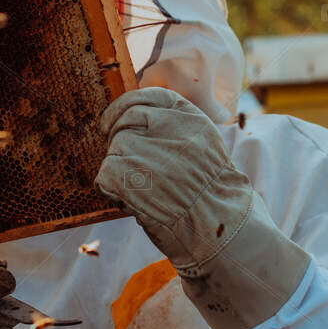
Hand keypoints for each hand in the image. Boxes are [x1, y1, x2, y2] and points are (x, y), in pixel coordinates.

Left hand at [94, 87, 310, 328]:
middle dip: (118, 141)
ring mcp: (149, 152)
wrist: (222, 232)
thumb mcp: (205, 150)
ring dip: (118, 171)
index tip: (113, 121)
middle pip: (125, 122)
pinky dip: (111, 191)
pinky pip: (105, 175)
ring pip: (113, 151)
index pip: (147, 96)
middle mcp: (171, 130)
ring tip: (140, 190)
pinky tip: (130, 202)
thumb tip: (134, 120)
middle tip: (126, 165)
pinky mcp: (131, 178)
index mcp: (191, 119)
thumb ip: (175, 132)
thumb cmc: (214, 197)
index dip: (123, 107)